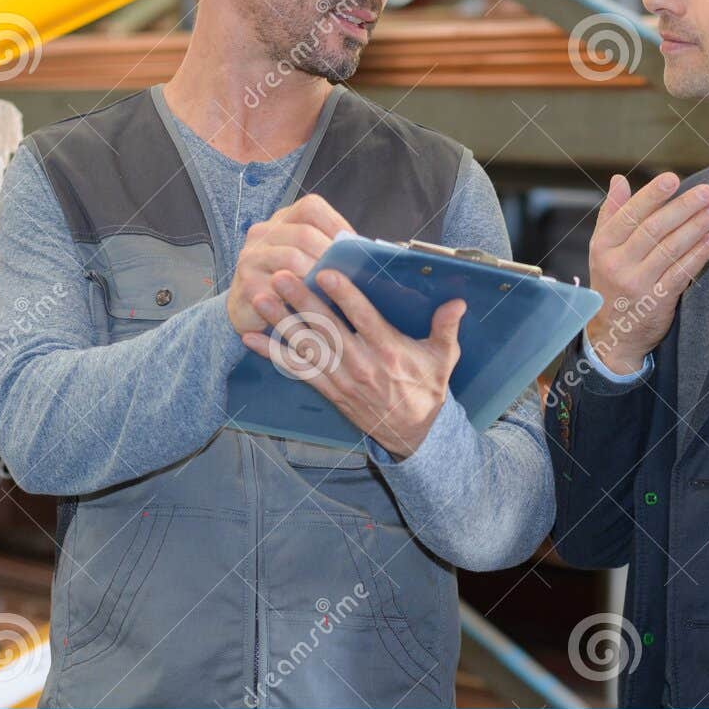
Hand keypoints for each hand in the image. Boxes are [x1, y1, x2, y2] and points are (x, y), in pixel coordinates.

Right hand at [227, 194, 353, 336]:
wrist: (250, 309)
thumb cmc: (292, 283)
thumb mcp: (309, 259)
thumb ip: (334, 251)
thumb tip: (377, 254)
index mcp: (283, 219)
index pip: (311, 207)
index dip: (337, 224)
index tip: (356, 246)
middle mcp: (262, 232)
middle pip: (304, 233)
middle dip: (332, 255)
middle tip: (352, 274)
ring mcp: (251, 258)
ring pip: (291, 259)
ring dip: (320, 276)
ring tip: (338, 290)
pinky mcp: (246, 286)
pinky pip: (278, 289)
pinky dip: (301, 297)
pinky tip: (317, 307)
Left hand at [242, 268, 464, 459]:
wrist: (413, 434)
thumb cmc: (427, 390)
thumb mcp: (443, 359)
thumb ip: (446, 328)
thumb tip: (457, 302)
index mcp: (388, 350)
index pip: (363, 318)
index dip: (343, 296)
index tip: (325, 274)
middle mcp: (361, 364)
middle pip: (326, 328)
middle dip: (301, 301)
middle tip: (281, 276)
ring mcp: (341, 378)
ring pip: (307, 346)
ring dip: (281, 322)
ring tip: (261, 299)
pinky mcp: (329, 389)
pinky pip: (296, 370)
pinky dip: (272, 354)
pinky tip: (250, 338)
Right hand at [583, 172, 708, 373]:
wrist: (613, 334)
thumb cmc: (611, 283)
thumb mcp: (602, 248)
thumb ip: (612, 213)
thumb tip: (619, 180)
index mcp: (603, 245)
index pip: (629, 215)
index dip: (651, 195)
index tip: (672, 179)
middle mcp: (617, 263)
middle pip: (653, 229)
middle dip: (683, 207)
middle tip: (708, 192)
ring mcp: (637, 283)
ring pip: (670, 249)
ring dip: (696, 227)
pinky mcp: (656, 301)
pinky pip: (680, 273)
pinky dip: (698, 255)